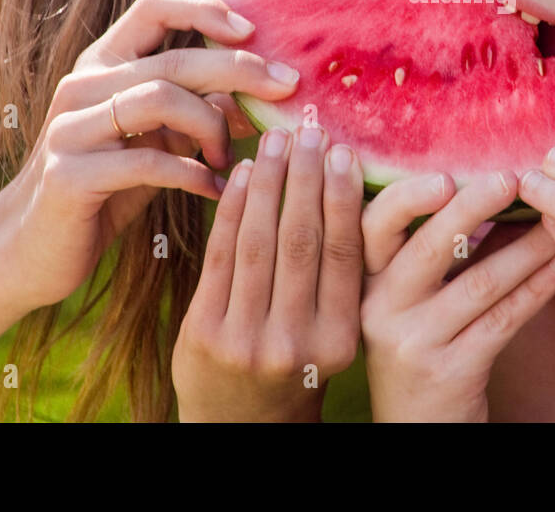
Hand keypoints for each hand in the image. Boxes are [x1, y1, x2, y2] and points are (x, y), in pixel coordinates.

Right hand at [0, 0, 299, 311]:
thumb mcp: (157, 141)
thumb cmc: (107, 187)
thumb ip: (199, 112)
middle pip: (173, 59)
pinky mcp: (70, 174)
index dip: (204, 8)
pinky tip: (215, 188)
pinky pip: (149, 162)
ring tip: (229, 157)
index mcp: (103, 65)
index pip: (153, 7)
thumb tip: (261, 92)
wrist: (33, 247)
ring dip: (212, 126)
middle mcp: (83, 86)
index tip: (251, 29)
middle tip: (287, 86)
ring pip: (161, 99)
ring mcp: (71, 128)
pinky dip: (193, 173)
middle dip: (240, 69)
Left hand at [172, 127, 362, 421]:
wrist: (241, 423)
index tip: (344, 151)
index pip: (344, 254)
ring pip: (260, 243)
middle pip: (302, 241)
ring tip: (277, 141)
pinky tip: (243, 174)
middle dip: (306, 178)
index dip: (344, 198)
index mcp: (338, 340)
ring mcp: (246, 338)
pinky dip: (233, 209)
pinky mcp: (203, 333)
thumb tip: (351, 187)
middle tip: (312, 130)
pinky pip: (221, 256)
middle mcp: (294, 342)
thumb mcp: (333, 334)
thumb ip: (341, 276)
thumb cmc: (296, 364)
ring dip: (270, 183)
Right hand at [360, 171, 554, 421]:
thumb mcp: (406, 301)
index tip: (447, 173)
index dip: (407, 197)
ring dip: (526, 247)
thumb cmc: (419, 348)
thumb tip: (492, 186)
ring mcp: (414, 342)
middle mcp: (380, 308)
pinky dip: (537, 288)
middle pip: (427, 246)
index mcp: (365, 280)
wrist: (416, 431)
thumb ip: (432, 250)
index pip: (371, 225)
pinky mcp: (451, 372)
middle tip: (514, 177)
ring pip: (478, 282)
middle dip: (473, 207)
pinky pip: (503, 320)